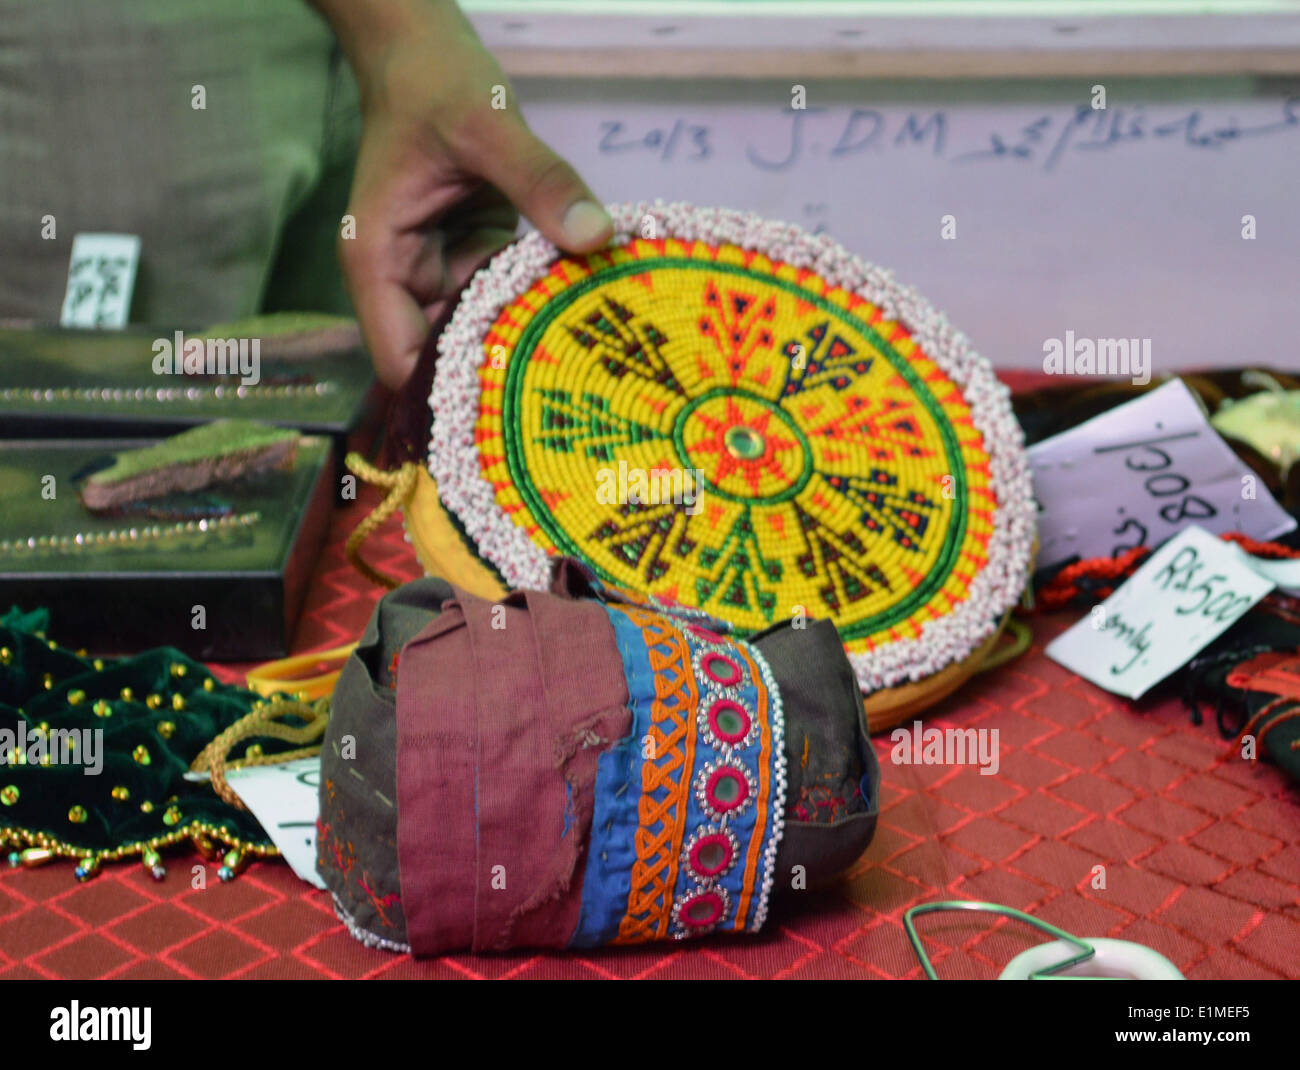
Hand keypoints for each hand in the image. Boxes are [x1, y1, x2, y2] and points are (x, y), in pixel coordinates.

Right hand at [313, 0, 612, 388]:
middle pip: (443, 359)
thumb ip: (541, 181)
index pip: (400, 364)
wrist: (424, 50)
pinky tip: (579, 313)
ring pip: (478, 334)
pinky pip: (503, 300)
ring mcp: (437, 272)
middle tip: (569, 388)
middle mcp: (402, 279)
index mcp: (378, 262)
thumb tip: (598, 237)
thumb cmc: (435, 82)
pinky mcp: (470, 260)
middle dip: (498, 372)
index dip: (450, 390)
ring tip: (583, 354)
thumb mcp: (489, 125)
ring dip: (524, 340)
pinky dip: (535, 305)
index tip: (514, 399)